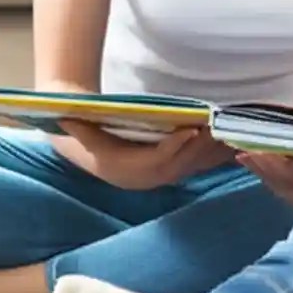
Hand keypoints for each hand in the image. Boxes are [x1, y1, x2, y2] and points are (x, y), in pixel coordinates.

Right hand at [57, 120, 234, 189]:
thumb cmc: (90, 137)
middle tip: (216, 125)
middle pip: (180, 162)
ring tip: (226, 130)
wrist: (91, 155)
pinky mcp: (171, 172)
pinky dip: (211, 155)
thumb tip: (65, 115)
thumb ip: (76, 125)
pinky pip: (195, 166)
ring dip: (209, 150)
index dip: (174, 145)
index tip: (190, 129)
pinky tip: (227, 141)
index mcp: (128, 168)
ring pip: (191, 165)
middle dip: (199, 146)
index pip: (157, 158)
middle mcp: (147, 177)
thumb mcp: (81, 131)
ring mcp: (161, 177)